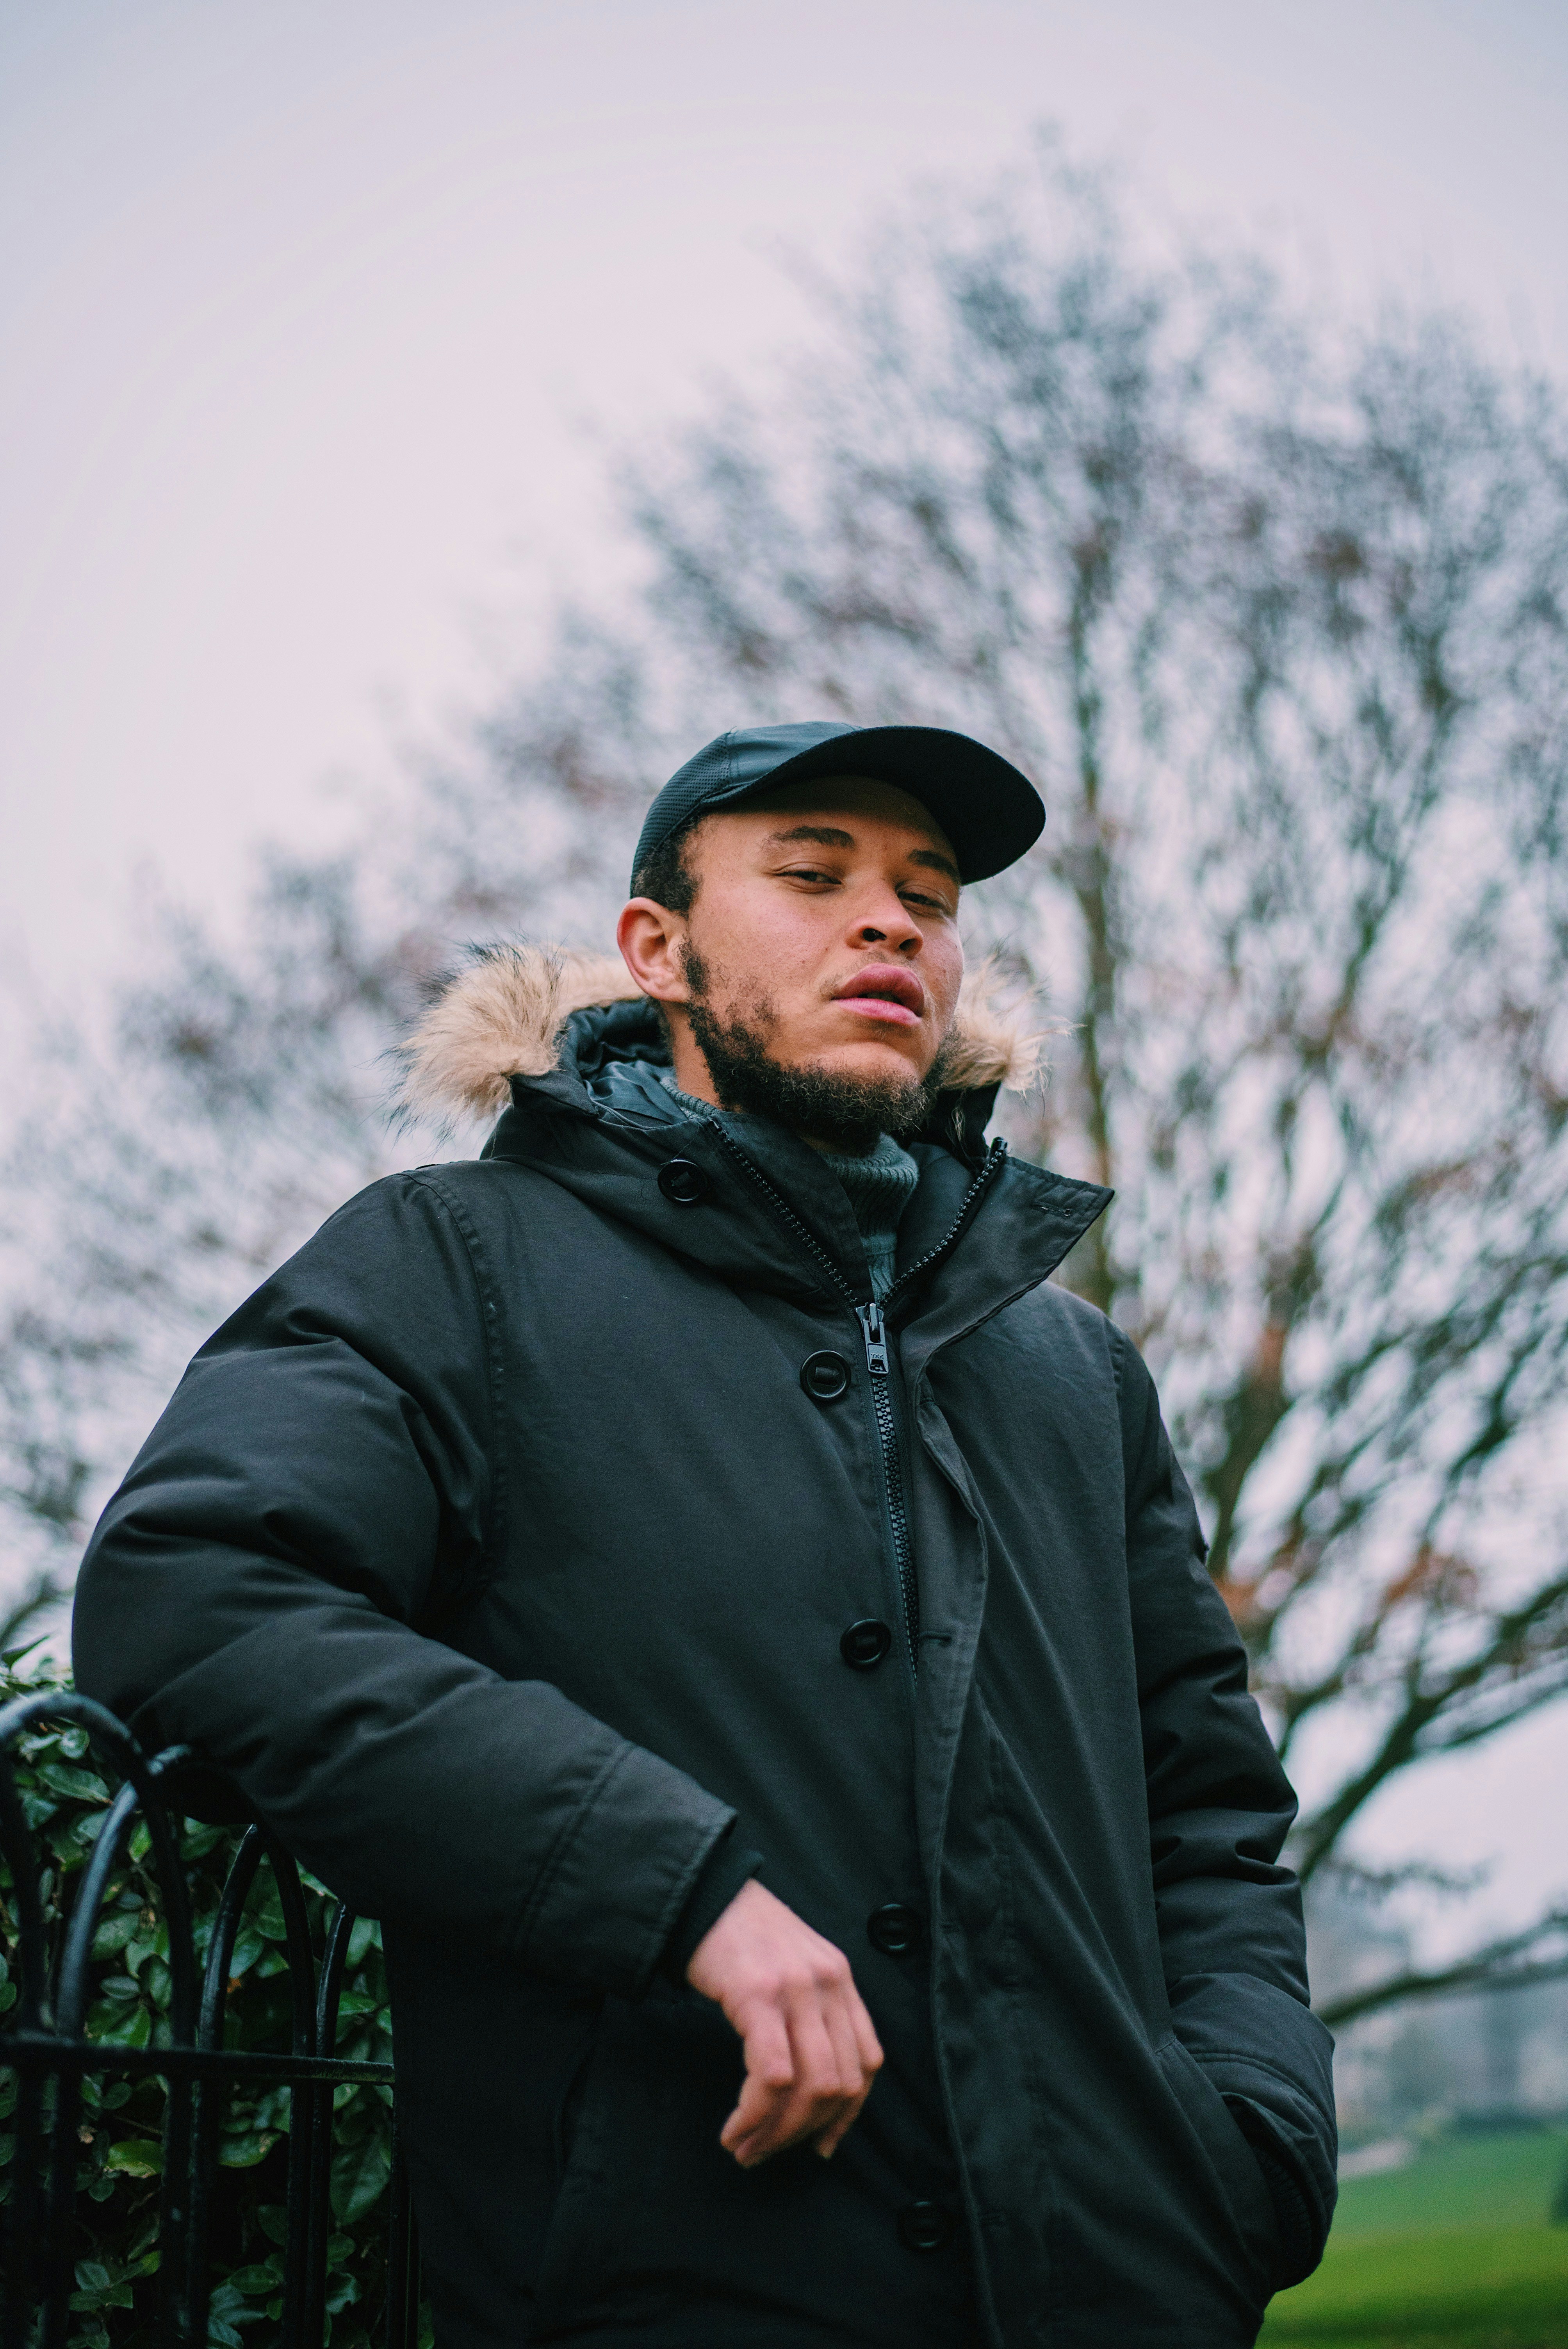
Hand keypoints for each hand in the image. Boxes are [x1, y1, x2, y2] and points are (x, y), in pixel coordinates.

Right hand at [686, 1878, 882, 2166]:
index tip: (819, 2145)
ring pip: (811, 2087)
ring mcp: (797, 1989)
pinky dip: (755, 2114)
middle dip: (803, 2132)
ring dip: (778, 2132)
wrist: (703, 1892)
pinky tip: (734, 2127)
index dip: (847, 2115)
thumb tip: (812, 2091)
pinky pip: (771, 2076)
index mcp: (841, 1980)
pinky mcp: (759, 1996)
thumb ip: (810, 2016)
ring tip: (746, 2148)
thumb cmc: (741, 1938)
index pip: (867, 2063)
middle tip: (766, 2152)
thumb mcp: (793, 1969)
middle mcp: (829, 1984)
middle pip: (840, 2084)